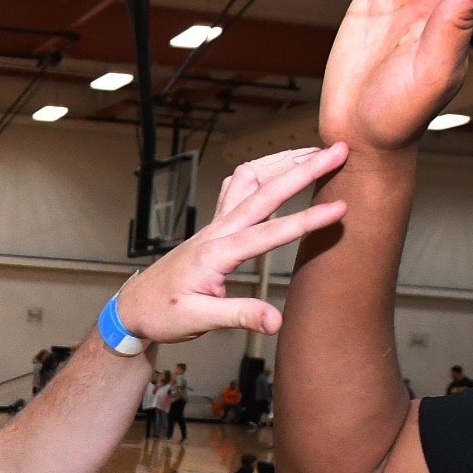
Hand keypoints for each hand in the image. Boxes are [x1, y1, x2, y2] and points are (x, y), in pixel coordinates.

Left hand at [114, 144, 350, 343]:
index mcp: (215, 254)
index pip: (269, 234)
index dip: (306, 220)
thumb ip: (240, 316)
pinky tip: (277, 167)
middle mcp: (216, 231)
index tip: (339, 208)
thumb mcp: (198, 321)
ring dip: (285, 163)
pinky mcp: (214, 227)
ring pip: (252, 181)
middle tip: (338, 151)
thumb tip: (277, 321)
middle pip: (265, 192)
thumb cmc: (161, 314)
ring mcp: (214, 226)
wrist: (133, 307)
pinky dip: (262, 172)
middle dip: (304, 169)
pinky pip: (238, 189)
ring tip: (317, 151)